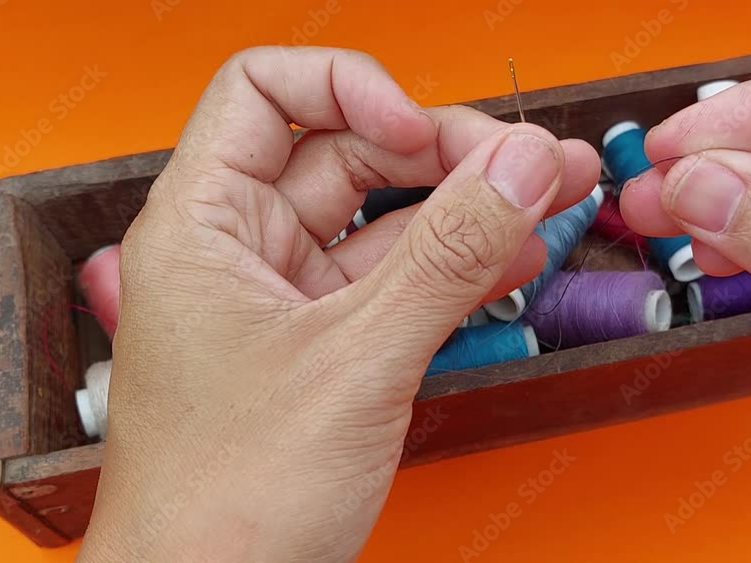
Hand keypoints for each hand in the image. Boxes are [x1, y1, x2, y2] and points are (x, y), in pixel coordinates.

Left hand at [76, 47, 598, 561]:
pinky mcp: (327, 344)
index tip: (422, 131)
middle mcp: (241, 249)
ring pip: (384, 217)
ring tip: (547, 194)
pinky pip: (398, 280)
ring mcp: (287, 298)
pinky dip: (456, 267)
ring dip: (467, 206)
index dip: (351, 90)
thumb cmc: (223, 504)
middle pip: (348, 150)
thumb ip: (445, 258)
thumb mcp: (354, 362)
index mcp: (203, 225)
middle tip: (527, 165)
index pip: (265, 91)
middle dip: (443, 150)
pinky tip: (514, 257)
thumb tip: (517, 168)